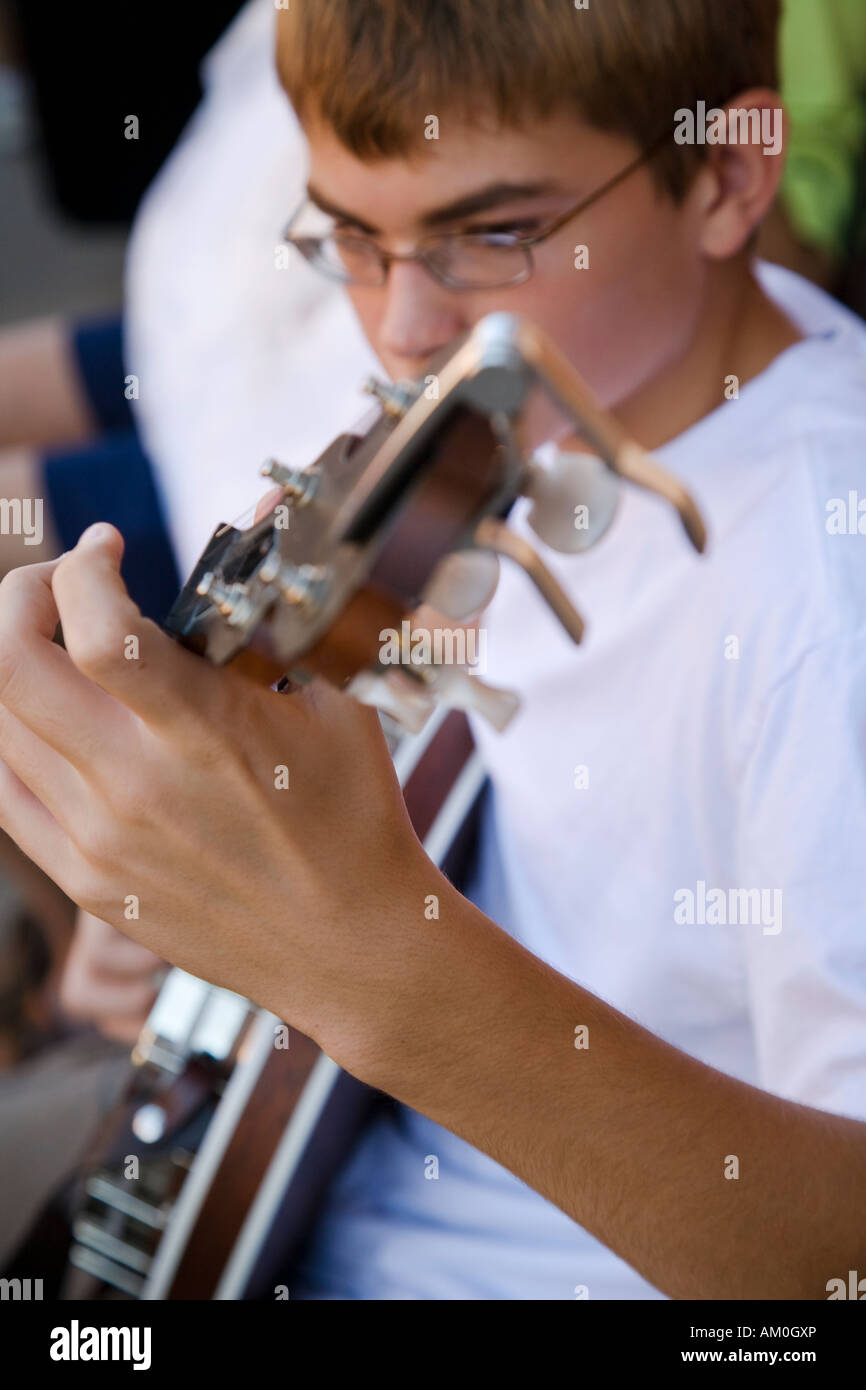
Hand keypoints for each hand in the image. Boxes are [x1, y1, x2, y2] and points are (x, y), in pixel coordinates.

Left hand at [0, 524, 441, 1063]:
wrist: (350, 943)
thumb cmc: (353, 819)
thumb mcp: (333, 704)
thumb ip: (274, 620)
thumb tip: (254, 525)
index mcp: (205, 733)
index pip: (94, 629)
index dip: (83, 567)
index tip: (107, 548)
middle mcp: (137, 787)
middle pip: (12, 666)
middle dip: (23, 596)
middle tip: (61, 584)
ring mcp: (100, 840)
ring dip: (15, 659)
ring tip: (56, 643)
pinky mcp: (87, 880)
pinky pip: (7, 792)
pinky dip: (12, 734)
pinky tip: (49, 714)